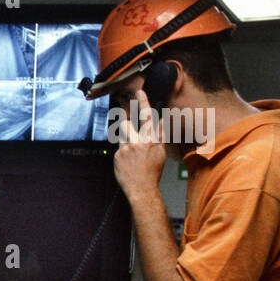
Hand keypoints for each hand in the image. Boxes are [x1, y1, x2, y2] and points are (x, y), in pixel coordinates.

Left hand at [113, 89, 166, 204]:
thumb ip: (160, 135)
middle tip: (123, 110)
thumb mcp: (161, 152)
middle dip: (123, 117)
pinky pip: (118, 148)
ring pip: (120, 134)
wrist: (141, 189)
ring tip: (129, 140)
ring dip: (123, 133)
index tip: (138, 92)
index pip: (146, 117)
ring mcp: (125, 149)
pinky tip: (127, 159)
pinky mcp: (117, 156)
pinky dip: (122, 150)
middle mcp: (137, 142)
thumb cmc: (152, 172)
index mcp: (151, 140)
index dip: (142, 102)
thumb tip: (163, 120)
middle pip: (125, 123)